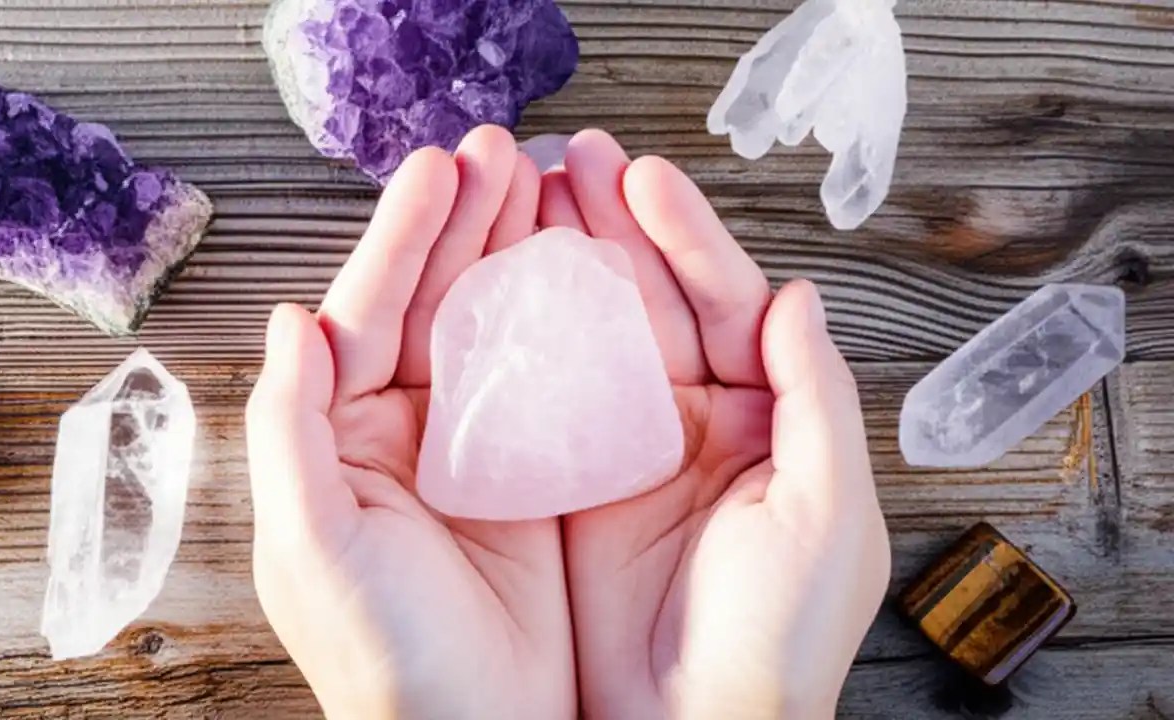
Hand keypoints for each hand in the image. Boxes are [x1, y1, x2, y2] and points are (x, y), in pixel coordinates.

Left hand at [246, 126, 574, 719]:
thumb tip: (291, 322)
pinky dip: (571, 323)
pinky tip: (590, 274)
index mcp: (342, 437)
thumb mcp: (313, 547)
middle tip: (506, 154)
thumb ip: (290, 431)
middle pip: (437, 303)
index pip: (369, 315)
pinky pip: (554, 381)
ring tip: (549, 188)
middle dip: (469, 225)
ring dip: (518, 255)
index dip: (405, 239)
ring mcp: (474, 448)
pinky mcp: (538, 473)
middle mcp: (404, 431)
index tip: (441, 171)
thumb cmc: (381, 657)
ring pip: (496, 328)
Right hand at [537, 131, 890, 719]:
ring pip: (592, 335)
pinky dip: (519, 343)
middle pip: (651, 301)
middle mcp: (695, 419)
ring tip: (524, 197)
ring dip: (562, 265)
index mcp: (764, 416)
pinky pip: (543, 398)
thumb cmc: (780, 634)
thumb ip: (816, 396)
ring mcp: (627, 447)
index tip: (642, 178)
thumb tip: (799, 296)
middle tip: (568, 160)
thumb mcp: (825, 513)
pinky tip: (492, 289)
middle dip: (613, 228)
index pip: (726, 302)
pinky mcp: (570, 482)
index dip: (686, 237)